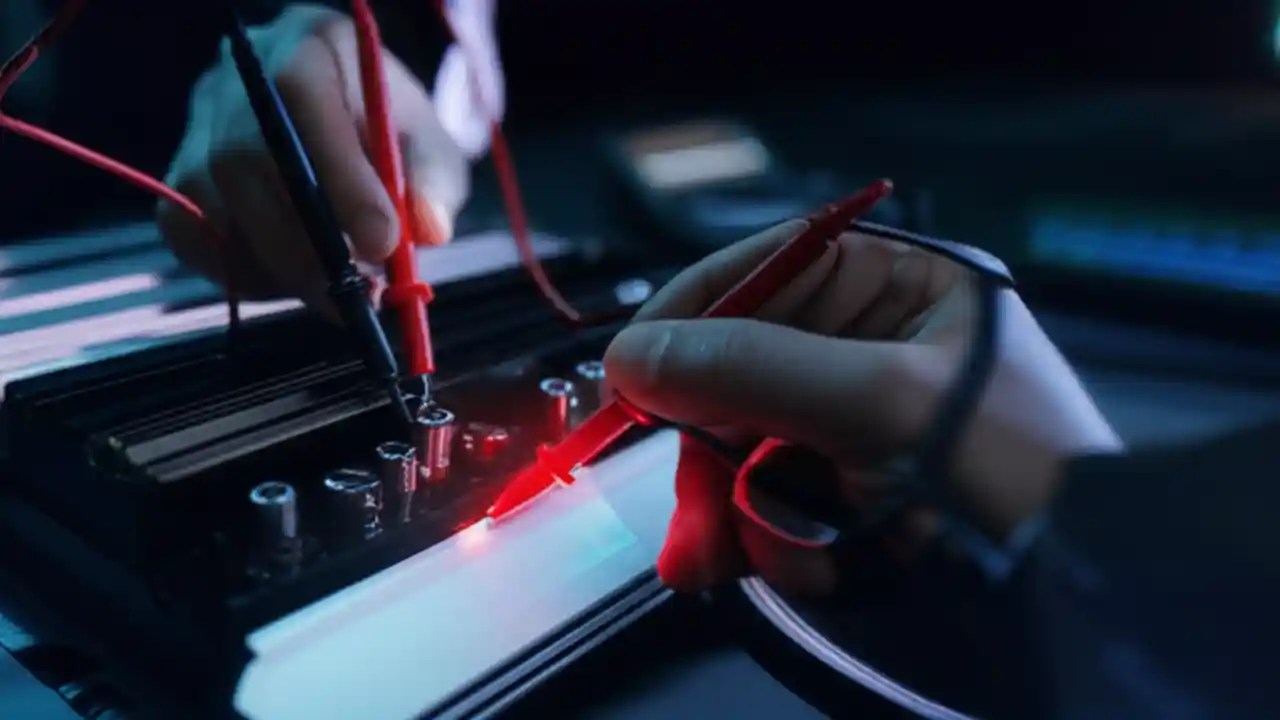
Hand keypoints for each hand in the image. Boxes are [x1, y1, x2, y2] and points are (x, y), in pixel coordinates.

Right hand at [158, 4, 468, 315]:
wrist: (342, 118)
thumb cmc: (387, 129)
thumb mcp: (428, 141)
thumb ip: (432, 179)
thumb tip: (430, 229)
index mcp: (308, 47)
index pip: (305, 102)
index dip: (342, 180)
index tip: (383, 244)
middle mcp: (238, 81)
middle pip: (245, 160)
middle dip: (306, 244)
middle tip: (356, 295)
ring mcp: (199, 127)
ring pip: (215, 205)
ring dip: (279, 266)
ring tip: (335, 291)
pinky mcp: (181, 178)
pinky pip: (191, 234)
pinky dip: (243, 272)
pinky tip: (291, 280)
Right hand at [604, 220, 1122, 594]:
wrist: (1091, 592)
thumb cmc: (1021, 469)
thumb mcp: (885, 402)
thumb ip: (753, 368)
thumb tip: (635, 354)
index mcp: (902, 286)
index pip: (768, 269)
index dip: (691, 311)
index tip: (628, 364)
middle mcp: (873, 344)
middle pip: (742, 363)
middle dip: (706, 436)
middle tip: (683, 490)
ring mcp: (858, 423)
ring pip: (744, 441)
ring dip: (722, 501)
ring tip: (708, 557)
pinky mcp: (849, 493)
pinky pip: (770, 498)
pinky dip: (755, 536)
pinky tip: (756, 566)